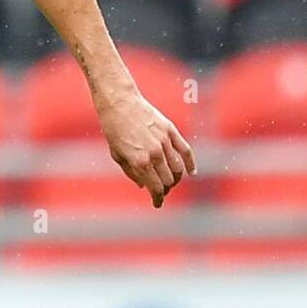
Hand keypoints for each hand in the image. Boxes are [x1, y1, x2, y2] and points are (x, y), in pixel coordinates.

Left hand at [94, 87, 195, 207]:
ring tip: (171, 182)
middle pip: (168, 180)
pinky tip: (191, 172)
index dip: (158, 199)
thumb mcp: (117, 155)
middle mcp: (154, 153)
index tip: (157, 203)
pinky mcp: (170, 130)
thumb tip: (143, 186)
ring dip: (176, 179)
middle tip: (161, 191)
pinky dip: (190, 163)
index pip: (155, 188)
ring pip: (177, 168)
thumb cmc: (114, 130)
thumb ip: (131, 172)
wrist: (120, 103)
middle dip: (165, 190)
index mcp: (139, 162)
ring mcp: (164, 141)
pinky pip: (185, 151)